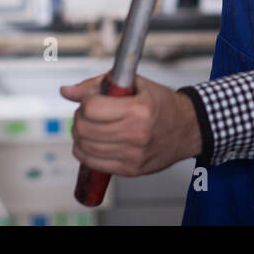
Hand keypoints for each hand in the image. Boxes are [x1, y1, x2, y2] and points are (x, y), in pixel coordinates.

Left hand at [60, 73, 202, 177]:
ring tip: (90, 128)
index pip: (91, 108)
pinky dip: (85, 152)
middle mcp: (136, 134)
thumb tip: (66, 91)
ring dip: (80, 136)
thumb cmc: (162, 104)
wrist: (188, 128)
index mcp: (138, 109)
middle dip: (79, 119)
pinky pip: (93, 163)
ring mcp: (133, 155)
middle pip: (84, 129)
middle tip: (87, 115)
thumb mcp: (136, 84)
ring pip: (85, 147)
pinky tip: (93, 143)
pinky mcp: (130, 169)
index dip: (85, 103)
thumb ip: (98, 84)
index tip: (92, 101)